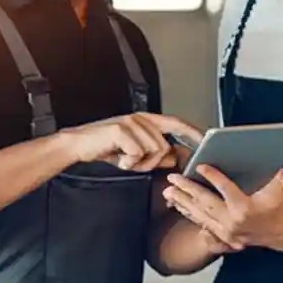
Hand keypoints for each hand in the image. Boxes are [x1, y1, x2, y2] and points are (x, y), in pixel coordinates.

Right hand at [59, 113, 185, 171]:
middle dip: (151, 162)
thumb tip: (174, 157)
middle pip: (163, 146)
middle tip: (133, 164)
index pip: (175, 123)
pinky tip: (118, 159)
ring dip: (138, 163)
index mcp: (146, 121)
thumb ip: (155, 155)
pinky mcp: (121, 129)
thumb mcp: (135, 154)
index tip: (204, 140)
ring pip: (151, 151)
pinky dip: (128, 162)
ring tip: (123, 160)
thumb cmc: (106, 148)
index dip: (191, 131)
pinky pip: (137, 153)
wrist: (78, 145)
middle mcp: (141, 118)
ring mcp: (131, 122)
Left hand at [163, 167, 282, 250]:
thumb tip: (263, 155)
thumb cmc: (279, 207)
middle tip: (173, 178)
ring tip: (169, 191)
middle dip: (187, 189)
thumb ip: (270, 173)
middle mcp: (233, 221)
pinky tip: (179, 205)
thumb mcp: (277, 188)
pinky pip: (202, 223)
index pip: (225, 189)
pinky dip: (190, 213)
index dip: (212, 176)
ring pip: (200, 214)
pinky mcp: (224, 237)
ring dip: (183, 202)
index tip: (200, 166)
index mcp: (245, 208)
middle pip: (205, 202)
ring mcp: (227, 231)